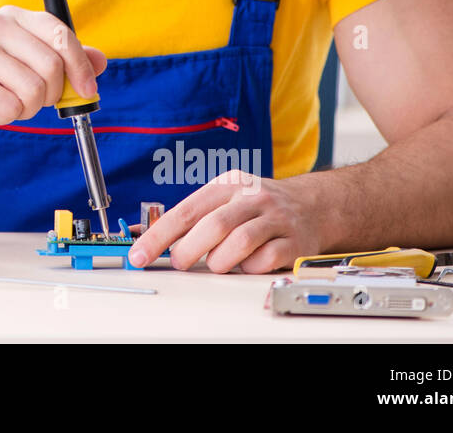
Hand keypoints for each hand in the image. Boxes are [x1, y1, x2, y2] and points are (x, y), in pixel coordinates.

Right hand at [0, 5, 106, 133]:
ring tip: (4, 103)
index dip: (80, 66)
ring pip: (34, 91)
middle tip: (31, 102)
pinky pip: (10, 108)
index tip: (87, 91)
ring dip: (26, 110)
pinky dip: (6, 118)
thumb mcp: (14, 62)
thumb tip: (100, 62)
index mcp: (10, 17)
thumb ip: (57, 59)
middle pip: (52, 66)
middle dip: (50, 96)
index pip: (60, 34)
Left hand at [126, 171, 325, 273]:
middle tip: (180, 263)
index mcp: (227, 184)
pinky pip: (265, 260)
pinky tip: (245, 264)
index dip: (159, 236)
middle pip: (213, 226)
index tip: (138, 256)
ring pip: (239, 242)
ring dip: (219, 261)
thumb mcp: (226, 198)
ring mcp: (275, 218)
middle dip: (188, 250)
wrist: (313, 204)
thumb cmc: (258, 205)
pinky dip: (248, 268)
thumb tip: (150, 239)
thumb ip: (194, 217)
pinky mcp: (294, 241)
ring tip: (215, 264)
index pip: (185, 211)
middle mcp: (251, 197)